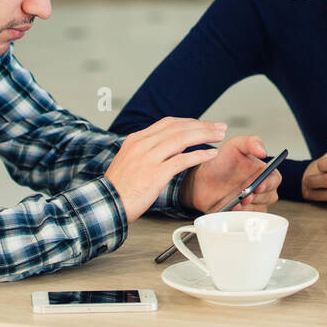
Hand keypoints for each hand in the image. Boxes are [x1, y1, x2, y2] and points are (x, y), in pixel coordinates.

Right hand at [105, 117, 226, 220]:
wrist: (106, 204)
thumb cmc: (118, 188)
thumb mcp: (129, 161)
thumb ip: (147, 152)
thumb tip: (168, 148)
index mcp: (136, 139)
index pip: (168, 123)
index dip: (189, 122)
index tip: (203, 125)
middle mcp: (143, 144)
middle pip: (178, 127)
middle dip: (202, 125)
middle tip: (219, 127)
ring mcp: (149, 158)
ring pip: (183, 139)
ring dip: (205, 135)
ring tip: (220, 136)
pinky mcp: (155, 174)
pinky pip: (182, 160)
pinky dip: (199, 155)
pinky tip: (211, 154)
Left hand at [183, 135, 281, 212]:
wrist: (201, 181)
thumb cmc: (219, 162)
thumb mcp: (234, 146)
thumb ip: (250, 142)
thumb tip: (263, 150)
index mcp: (262, 171)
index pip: (275, 178)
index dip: (270, 183)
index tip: (259, 184)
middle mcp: (260, 187)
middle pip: (270, 196)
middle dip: (258, 197)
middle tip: (245, 195)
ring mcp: (252, 201)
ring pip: (260, 208)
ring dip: (249, 207)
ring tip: (236, 202)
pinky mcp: (243, 213)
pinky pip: (247, 218)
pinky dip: (240, 215)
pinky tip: (231, 208)